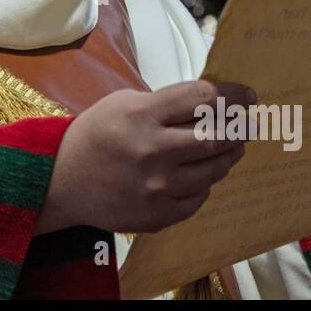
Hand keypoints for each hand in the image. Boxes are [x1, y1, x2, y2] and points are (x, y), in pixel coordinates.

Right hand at [38, 80, 254, 234]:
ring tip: (231, 147)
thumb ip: (165, 103)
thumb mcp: (123, 103)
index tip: (248, 96)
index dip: (233, 95)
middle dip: (240, 127)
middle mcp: (153, 151)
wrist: (62, 181)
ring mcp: (157, 187)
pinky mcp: (158, 215)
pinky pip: (198, 198)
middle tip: (248, 124)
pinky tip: (202, 174)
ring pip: (213, 170)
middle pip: (217, 136)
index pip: (203, 99)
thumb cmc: (95, 135)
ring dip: (228, 156)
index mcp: (143, 115)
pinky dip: (204, 183)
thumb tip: (211, 104)